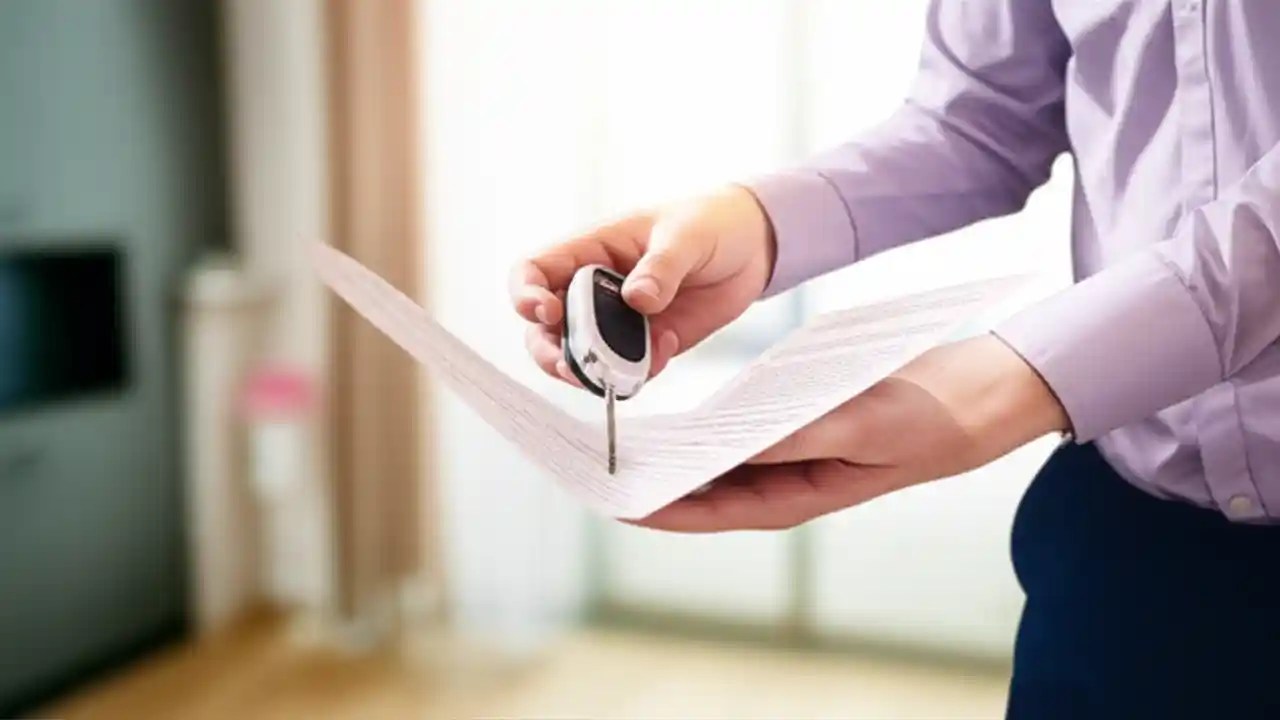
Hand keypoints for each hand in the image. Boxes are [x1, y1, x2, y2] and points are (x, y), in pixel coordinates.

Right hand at [510, 185, 774, 382]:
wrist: (753, 246)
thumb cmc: (710, 222)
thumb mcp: (686, 235)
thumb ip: (661, 267)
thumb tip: (637, 300)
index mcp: (590, 250)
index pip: (534, 271)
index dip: (526, 295)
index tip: (547, 313)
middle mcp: (594, 289)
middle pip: (545, 329)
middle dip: (553, 352)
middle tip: (577, 366)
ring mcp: (618, 321)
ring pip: (581, 357)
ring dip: (594, 372)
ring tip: (626, 370)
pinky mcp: (646, 344)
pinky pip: (625, 370)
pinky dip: (637, 373)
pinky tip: (668, 349)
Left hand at [633, 334, 1069, 531]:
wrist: (976, 398)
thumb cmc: (925, 420)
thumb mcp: (856, 425)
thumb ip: (792, 437)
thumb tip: (726, 445)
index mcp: (795, 499)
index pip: (706, 511)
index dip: (654, 509)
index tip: (607, 500)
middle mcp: (785, 485)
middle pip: (702, 492)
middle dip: (650, 482)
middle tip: (596, 462)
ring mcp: (792, 460)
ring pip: (716, 465)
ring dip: (674, 455)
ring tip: (623, 440)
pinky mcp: (799, 431)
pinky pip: (739, 436)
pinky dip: (707, 428)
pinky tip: (680, 414)